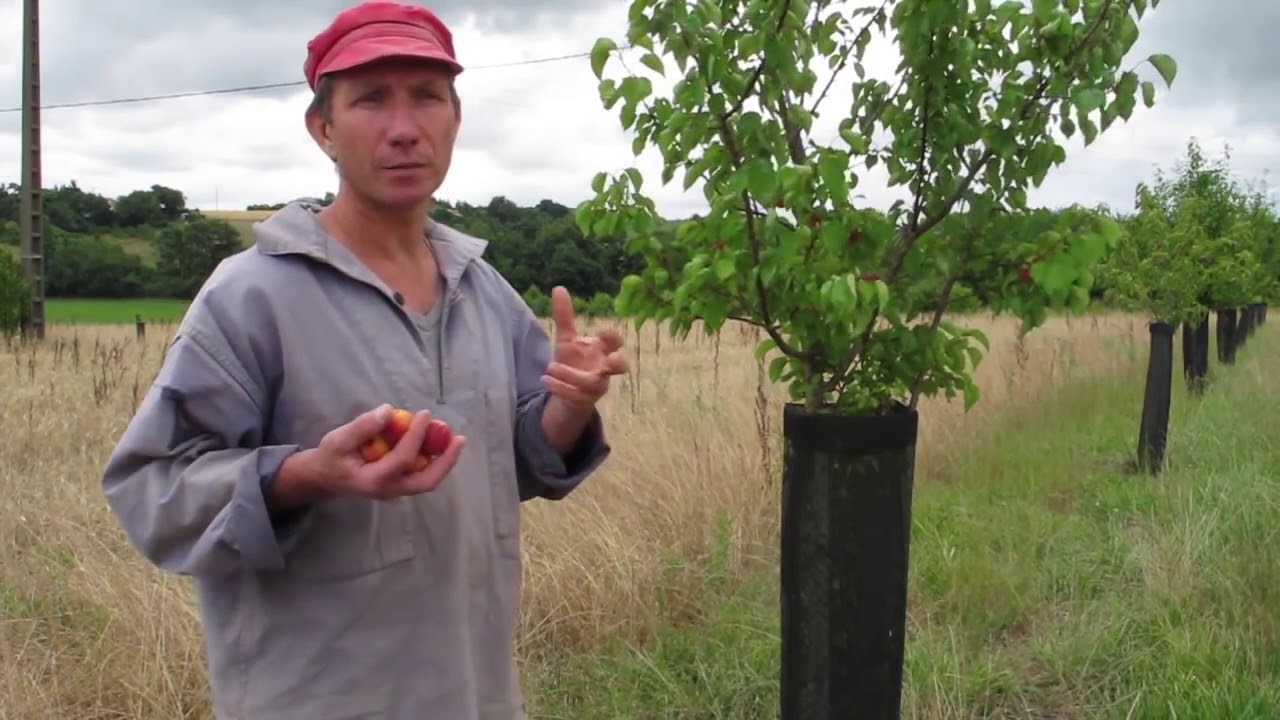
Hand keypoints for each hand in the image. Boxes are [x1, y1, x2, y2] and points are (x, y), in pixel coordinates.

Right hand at [312, 404, 465, 500]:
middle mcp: (389, 490)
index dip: (416, 435)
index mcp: (373, 480)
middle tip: (459, 439)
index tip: (424, 414)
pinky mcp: (399, 484)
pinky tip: (437, 441)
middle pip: (426, 482)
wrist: (324, 477)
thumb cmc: (330, 458)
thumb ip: (362, 427)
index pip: (402, 459)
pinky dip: (434, 459)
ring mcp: (396, 490)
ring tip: (454, 438)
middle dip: (446, 461)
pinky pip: (422, 474)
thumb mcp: (337, 440)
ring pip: (428, 480)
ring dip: (443, 460)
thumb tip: (388, 411)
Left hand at [541, 286, 627, 412]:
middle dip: (618, 363)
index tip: (603, 334)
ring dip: (571, 375)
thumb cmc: (574, 361)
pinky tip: (546, 380)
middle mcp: (604, 369)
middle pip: (621, 367)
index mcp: (602, 351)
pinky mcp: (585, 400)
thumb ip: (565, 316)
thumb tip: (558, 288)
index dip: (613, 339)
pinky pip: (577, 396)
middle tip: (611, 360)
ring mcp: (596, 387)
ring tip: (550, 367)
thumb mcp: (567, 339)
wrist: (569, 392)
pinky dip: (561, 388)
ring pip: (592, 383)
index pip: (615, 343)